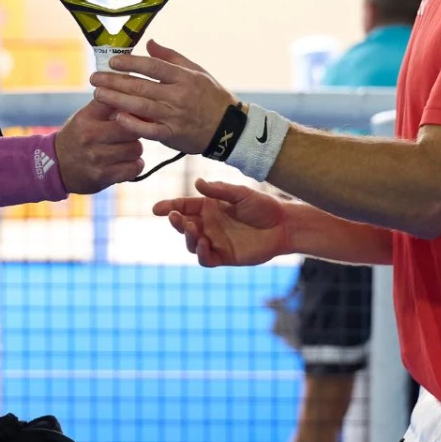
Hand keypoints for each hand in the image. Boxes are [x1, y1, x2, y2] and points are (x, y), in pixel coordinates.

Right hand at [54, 98, 145, 193]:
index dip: (133, 107)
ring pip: (136, 149)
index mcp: (86, 117)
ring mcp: (96, 157)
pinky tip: (128, 163)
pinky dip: (135, 166)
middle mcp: (90, 136)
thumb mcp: (86, 115)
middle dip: (136, 131)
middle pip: (132, 129)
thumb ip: (109, 104)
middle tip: (130, 134)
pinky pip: (134, 169)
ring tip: (127, 149)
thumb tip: (139, 99)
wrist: (55, 166)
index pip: (117, 103)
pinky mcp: (102, 176)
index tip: (135, 112)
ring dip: (135, 150)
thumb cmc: (79, 136)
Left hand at [89, 41, 235, 155]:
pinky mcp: (173, 135)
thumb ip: (171, 57)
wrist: (229, 128)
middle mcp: (178, 95)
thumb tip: (149, 42)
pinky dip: (133, 124)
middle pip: (141, 86)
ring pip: (141, 106)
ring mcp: (175, 116)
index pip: (153, 66)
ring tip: (98, 94)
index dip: (130, 63)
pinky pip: (149, 130)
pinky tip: (117, 117)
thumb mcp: (197, 71)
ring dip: (117, 99)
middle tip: (94, 78)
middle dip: (115, 81)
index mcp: (184, 77)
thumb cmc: (211, 96)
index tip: (112, 61)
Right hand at [153, 178, 292, 266]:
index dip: (170, 206)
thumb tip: (197, 183)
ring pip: (191, 243)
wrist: (283, 226)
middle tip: (175, 217)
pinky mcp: (224, 256)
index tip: (157, 208)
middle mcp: (209, 224)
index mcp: (209, 207)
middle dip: (176, 222)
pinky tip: (204, 243)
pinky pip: (205, 258)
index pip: (185, 205)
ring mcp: (215, 241)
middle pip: (184, 225)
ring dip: (188, 237)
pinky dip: (201, 253)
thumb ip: (219, 190)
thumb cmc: (264, 206)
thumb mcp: (241, 194)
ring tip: (194, 229)